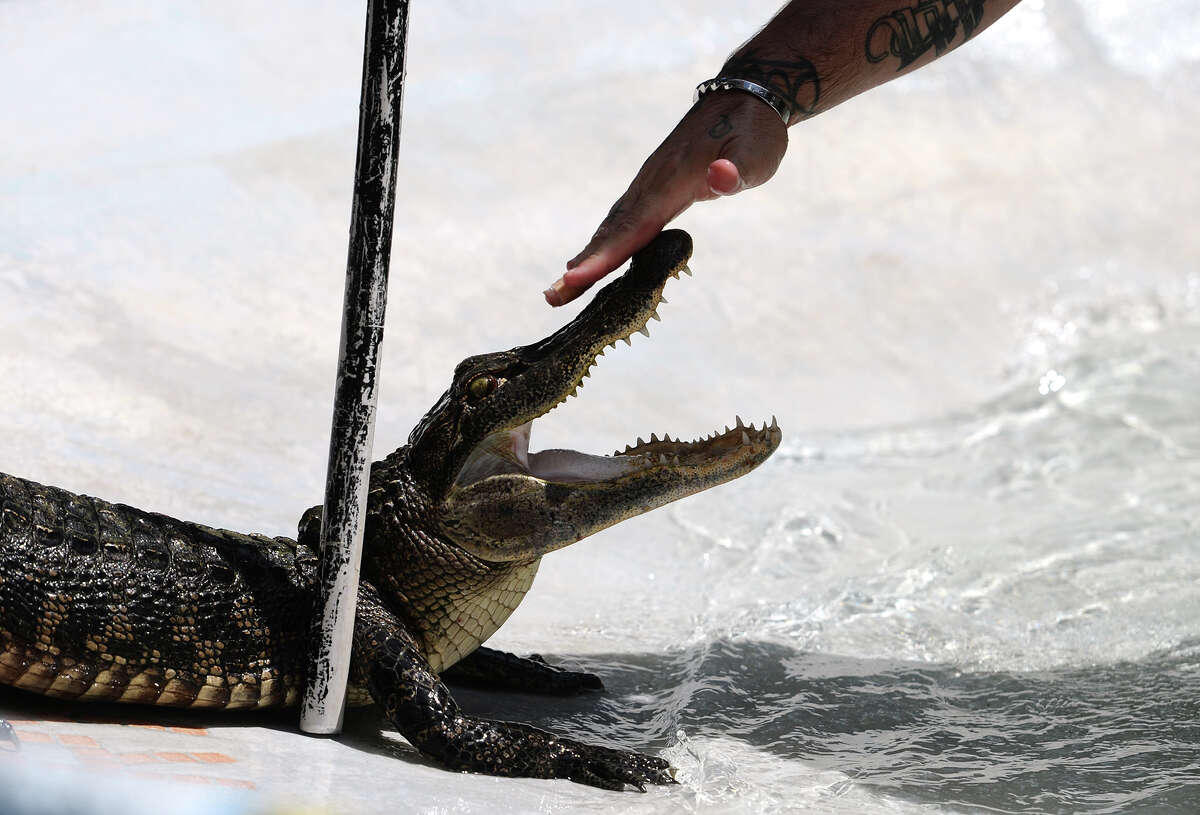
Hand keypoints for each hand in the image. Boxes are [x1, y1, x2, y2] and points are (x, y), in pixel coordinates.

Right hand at [544, 91, 787, 305]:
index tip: (575, 277)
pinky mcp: (651, 187)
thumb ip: (738, 169)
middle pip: (613, 232)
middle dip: (584, 265)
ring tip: (560, 289)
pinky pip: (621, 221)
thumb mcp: (757, 154)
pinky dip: (602, 243)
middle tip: (553, 296)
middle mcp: (652, 184)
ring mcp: (648, 184)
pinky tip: (590, 260)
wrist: (743, 98)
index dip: (605, 254)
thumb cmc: (753, 132)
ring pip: (612, 227)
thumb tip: (720, 176)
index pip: (635, 226)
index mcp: (673, 181)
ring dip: (586, 257)